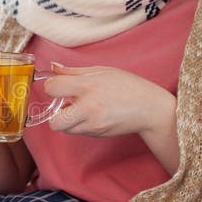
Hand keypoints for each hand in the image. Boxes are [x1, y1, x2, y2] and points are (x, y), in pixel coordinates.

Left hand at [43, 63, 175, 138]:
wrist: (150, 109)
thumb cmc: (128, 86)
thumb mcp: (101, 71)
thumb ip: (74, 72)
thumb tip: (53, 68)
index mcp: (88, 86)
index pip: (52, 89)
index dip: (51, 87)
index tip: (57, 87)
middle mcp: (89, 107)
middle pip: (54, 122)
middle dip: (54, 115)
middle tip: (65, 106)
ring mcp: (94, 124)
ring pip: (65, 129)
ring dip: (68, 120)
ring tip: (82, 109)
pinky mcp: (98, 134)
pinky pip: (78, 132)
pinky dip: (80, 125)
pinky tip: (93, 115)